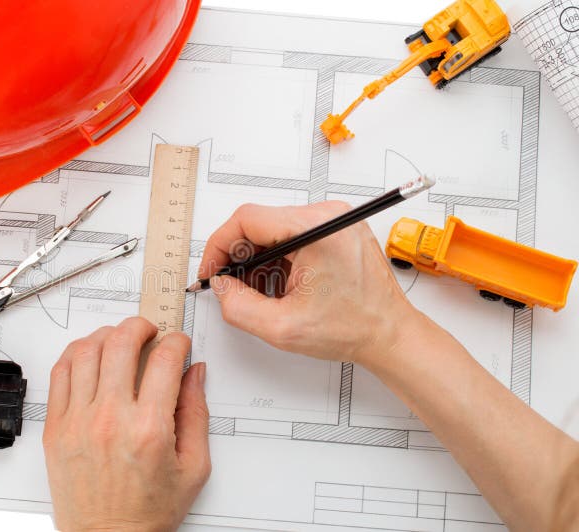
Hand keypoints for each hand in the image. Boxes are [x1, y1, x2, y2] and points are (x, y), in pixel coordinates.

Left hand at [42, 317, 210, 530]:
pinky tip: (89, 355)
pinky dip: (75, 354)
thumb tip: (195, 373)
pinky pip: (59, 373)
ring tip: (118, 339)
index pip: (165, 360)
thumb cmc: (147, 511)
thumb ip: (197, 414)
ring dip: (107, 334)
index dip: (176, 342)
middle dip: (140, 326)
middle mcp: (110, 420)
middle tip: (148, 330)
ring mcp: (78, 421)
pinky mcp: (56, 428)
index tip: (178, 343)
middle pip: (121, 343)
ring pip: (86, 351)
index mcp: (149, 429)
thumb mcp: (194, 468)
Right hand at [198, 202, 416, 363]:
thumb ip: (238, 306)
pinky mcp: (337, 229)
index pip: (247, 219)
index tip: (213, 269)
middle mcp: (328, 216)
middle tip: (233, 287)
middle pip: (260, 223)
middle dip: (241, 257)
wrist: (389, 334)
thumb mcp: (282, 327)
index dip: (220, 245)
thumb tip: (221, 286)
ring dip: (260, 260)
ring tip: (266, 293)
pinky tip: (283, 286)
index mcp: (316, 230)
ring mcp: (334, 220)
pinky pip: (293, 235)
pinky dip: (279, 259)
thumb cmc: (353, 328)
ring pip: (274, 230)